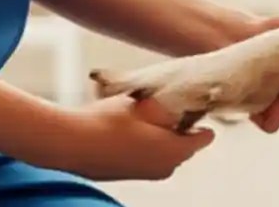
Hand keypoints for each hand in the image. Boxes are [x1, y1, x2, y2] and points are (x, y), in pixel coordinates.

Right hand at [43, 95, 214, 180]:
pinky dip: (143, 143)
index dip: (199, 117)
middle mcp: (167, 167)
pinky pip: (147, 156)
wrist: (73, 143)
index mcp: (176, 150)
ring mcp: (149, 173)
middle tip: (159, 105)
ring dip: (158, 134)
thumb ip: (170, 105)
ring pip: (164, 149)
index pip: (204, 137)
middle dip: (177, 126)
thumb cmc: (107, 122)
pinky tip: (124, 128)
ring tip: (138, 115)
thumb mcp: (144, 104)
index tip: (190, 104)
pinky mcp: (132, 174)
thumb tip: (185, 103)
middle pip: (184, 143)